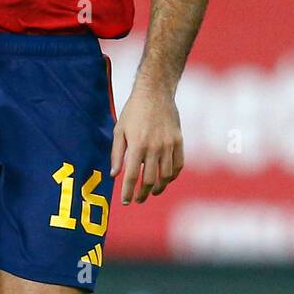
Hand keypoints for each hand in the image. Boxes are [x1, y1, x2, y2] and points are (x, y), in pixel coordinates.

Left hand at [110, 81, 183, 204]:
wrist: (155, 92)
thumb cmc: (133, 111)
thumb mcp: (119, 130)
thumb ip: (116, 154)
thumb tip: (114, 175)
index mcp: (137, 145)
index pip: (131, 176)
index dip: (128, 192)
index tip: (125, 201)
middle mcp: (154, 147)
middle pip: (150, 180)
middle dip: (143, 193)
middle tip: (138, 199)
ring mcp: (169, 145)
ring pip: (166, 175)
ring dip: (158, 188)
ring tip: (152, 192)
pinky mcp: (179, 141)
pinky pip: (178, 165)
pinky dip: (172, 176)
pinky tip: (166, 179)